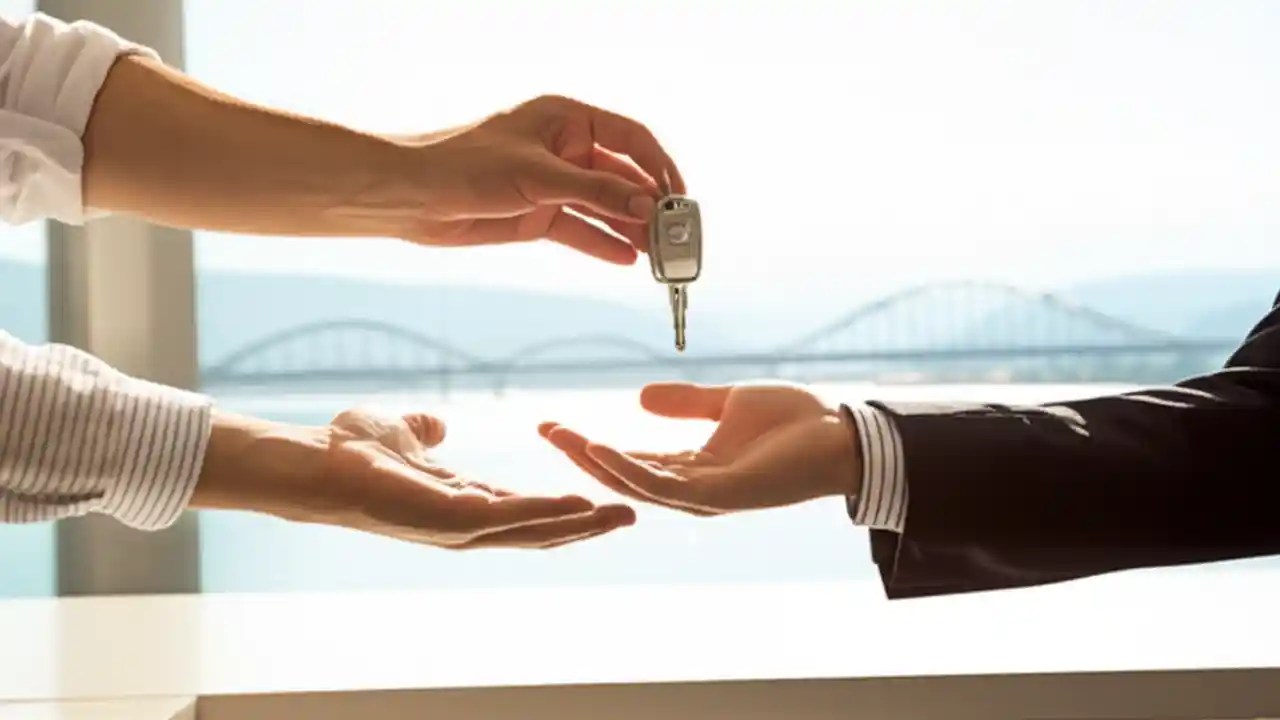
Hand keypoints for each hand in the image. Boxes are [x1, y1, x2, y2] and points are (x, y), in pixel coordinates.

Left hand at [193, 407, 634, 548]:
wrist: (314, 462)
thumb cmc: (350, 451)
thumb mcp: (402, 433)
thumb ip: (425, 432)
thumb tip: (436, 427)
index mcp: (460, 503)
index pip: (524, 510)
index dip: (563, 508)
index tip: (600, 500)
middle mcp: (464, 524)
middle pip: (539, 530)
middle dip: (586, 526)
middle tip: (631, 515)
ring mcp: (458, 527)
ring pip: (533, 531)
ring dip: (579, 525)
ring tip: (621, 514)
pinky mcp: (450, 520)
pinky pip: (511, 518)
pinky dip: (548, 512)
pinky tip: (580, 504)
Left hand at [406, 94, 685, 263]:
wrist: (411, 197)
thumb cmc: (466, 166)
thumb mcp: (539, 177)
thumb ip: (596, 192)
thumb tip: (647, 206)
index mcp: (567, 119)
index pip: (631, 138)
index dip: (660, 167)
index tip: (680, 197)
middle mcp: (564, 149)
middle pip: (622, 177)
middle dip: (648, 206)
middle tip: (674, 236)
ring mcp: (552, 184)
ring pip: (604, 207)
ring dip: (630, 229)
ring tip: (657, 256)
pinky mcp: (537, 215)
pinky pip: (581, 230)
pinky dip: (603, 244)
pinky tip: (628, 260)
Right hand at [538, 382, 861, 515]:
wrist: (842, 435)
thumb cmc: (797, 422)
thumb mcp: (729, 402)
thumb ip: (687, 403)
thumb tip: (640, 398)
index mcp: (695, 467)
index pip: (631, 457)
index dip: (591, 444)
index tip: (554, 425)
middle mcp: (694, 488)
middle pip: (624, 474)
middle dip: (582, 455)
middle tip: (546, 429)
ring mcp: (707, 496)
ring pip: (637, 483)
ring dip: (597, 462)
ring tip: (564, 438)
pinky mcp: (722, 496)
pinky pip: (664, 486)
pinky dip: (630, 468)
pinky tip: (604, 449)